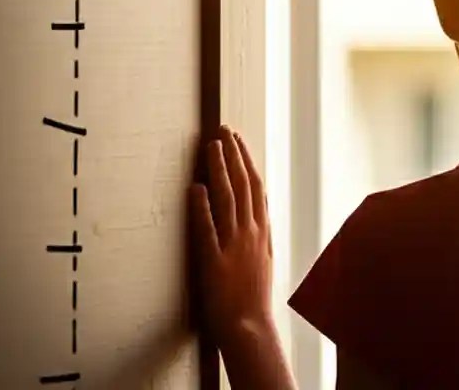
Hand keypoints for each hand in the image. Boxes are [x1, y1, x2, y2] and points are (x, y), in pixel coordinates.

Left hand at [190, 126, 274, 345]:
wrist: (249, 327)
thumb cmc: (253, 298)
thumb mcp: (263, 259)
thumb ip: (257, 235)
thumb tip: (254, 212)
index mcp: (262, 232)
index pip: (256, 187)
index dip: (246, 160)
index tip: (238, 140)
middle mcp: (250, 233)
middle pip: (243, 185)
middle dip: (233, 155)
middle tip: (224, 130)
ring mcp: (233, 245)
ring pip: (228, 199)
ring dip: (219, 170)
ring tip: (211, 147)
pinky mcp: (214, 261)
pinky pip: (208, 228)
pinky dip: (201, 206)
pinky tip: (195, 187)